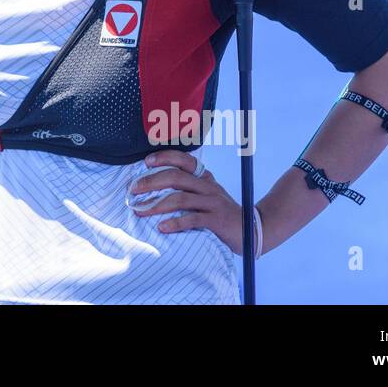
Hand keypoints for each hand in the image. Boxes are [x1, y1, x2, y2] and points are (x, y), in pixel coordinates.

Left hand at [129, 151, 250, 255]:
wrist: (253, 229)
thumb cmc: (221, 212)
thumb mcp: (207, 194)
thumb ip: (188, 187)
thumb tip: (155, 183)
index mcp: (204, 177)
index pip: (183, 160)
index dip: (164, 157)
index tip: (146, 161)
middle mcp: (208, 186)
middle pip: (175, 178)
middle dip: (151, 182)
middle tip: (134, 189)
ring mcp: (212, 203)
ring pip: (180, 198)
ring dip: (157, 204)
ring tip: (140, 210)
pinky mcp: (216, 220)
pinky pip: (192, 219)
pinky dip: (175, 223)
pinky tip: (162, 227)